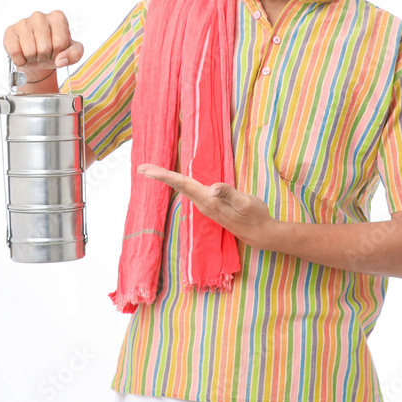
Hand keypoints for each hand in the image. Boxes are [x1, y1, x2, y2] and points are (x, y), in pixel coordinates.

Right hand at [3, 10, 83, 79]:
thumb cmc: (54, 51)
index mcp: (57, 17)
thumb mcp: (71, 52)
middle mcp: (40, 16)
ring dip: (33, 58)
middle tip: (44, 53)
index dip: (59, 53)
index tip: (56, 51)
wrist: (37, 56)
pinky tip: (23, 54)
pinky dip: (21, 60)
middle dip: (45, 56)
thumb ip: (74, 55)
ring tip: (34, 53)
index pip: (60, 43)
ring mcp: (24, 22)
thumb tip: (61, 60)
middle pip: (44, 48)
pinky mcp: (10, 31)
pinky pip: (15, 52)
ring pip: (29, 51)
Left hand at [137, 163, 274, 248]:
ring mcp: (205, 206)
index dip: (164, 175)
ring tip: (152, 171)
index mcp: (209, 200)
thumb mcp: (246, 203)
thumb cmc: (255, 216)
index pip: (182, 184)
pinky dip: (178, 183)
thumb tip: (213, 187)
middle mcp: (203, 204)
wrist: (260, 234)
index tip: (147, 170)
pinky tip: (174, 180)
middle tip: (141, 167)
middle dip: (159, 176)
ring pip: (182, 189)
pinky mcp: (210, 205)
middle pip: (177, 186)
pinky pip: (189, 191)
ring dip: (167, 179)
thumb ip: (229, 194)